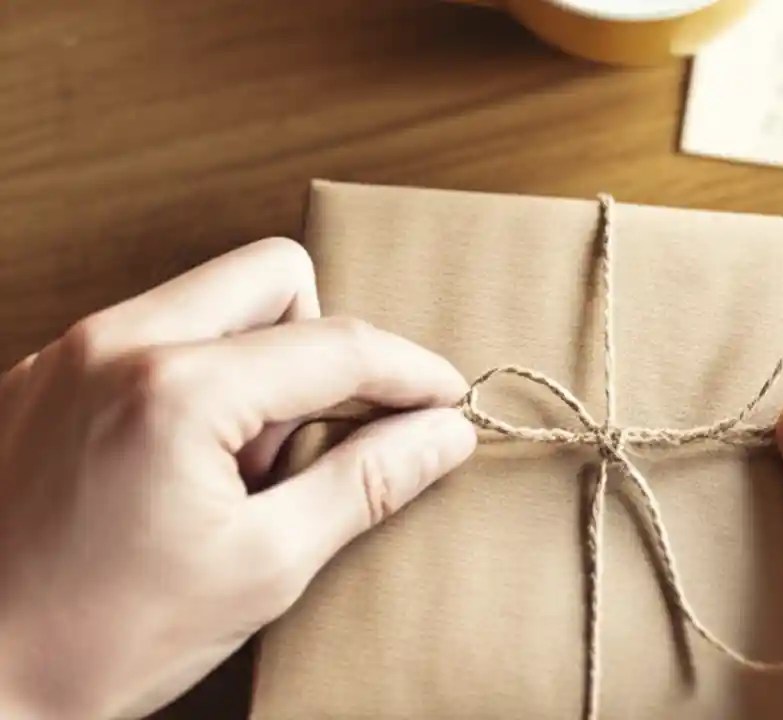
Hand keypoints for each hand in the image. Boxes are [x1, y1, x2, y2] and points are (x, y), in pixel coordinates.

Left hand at [0, 239, 476, 718]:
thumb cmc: (100, 641)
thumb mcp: (263, 567)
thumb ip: (364, 485)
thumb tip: (440, 435)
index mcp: (177, 391)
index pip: (336, 345)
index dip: (410, 371)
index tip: (446, 401)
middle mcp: (115, 344)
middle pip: (274, 276)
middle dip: (323, 343)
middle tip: (319, 435)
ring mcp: (68, 353)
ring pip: (211, 297)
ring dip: (259, 359)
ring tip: (241, 465)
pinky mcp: (41, 375)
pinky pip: (153, 331)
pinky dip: (199, 373)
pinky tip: (188, 462)